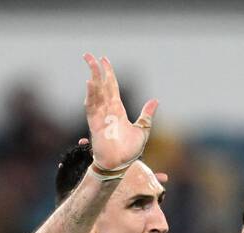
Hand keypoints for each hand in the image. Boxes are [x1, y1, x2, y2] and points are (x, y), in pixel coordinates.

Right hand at [83, 53, 157, 172]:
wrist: (120, 166)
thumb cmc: (129, 152)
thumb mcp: (142, 130)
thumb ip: (146, 115)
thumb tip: (155, 101)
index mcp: (117, 110)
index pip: (111, 86)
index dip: (108, 73)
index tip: (104, 60)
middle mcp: (107, 110)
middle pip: (101, 85)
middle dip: (96, 69)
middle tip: (89, 55)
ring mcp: (100, 116)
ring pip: (95, 92)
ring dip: (92, 77)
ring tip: (89, 62)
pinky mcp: (95, 124)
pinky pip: (91, 107)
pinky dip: (90, 95)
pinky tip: (90, 83)